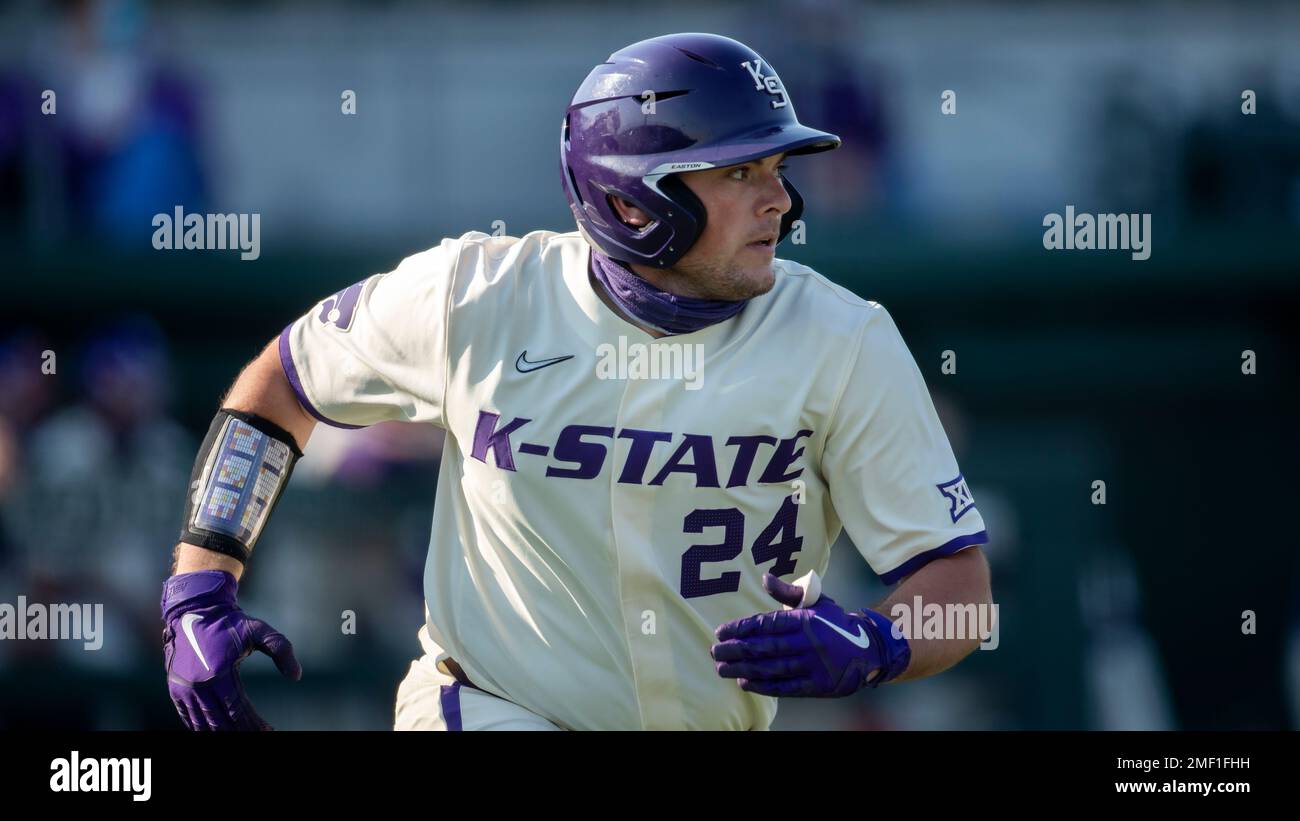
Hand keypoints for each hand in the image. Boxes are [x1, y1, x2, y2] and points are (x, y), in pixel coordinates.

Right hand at [161, 570, 300, 729]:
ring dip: (222, 732)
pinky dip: (202, 727)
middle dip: (240, 731)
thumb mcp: (259, 631)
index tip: (268, 731)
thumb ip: (282, 650)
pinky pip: (188, 717)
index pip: (238, 710)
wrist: (194, 609)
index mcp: (218, 674)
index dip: (254, 724)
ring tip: (241, 734)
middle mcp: (197, 686)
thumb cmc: (230, 621)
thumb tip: (297, 676)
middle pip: (220, 722)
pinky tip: (218, 730)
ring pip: (203, 724)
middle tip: (258, 734)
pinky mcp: (175, 689)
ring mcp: (183, 689)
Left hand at [710, 572, 908, 697]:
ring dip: (743, 669)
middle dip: (735, 650)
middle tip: (714, 652)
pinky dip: (764, 686)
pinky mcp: (817, 686)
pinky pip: (785, 687)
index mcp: (804, 620)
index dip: (741, 628)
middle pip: (764, 647)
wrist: (868, 649)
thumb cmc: (834, 622)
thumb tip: (765, 577)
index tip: (720, 632)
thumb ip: (788, 592)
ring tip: (722, 668)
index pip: (766, 624)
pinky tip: (745, 683)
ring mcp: (812, 666)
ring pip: (771, 668)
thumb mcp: (815, 601)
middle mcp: (807, 643)